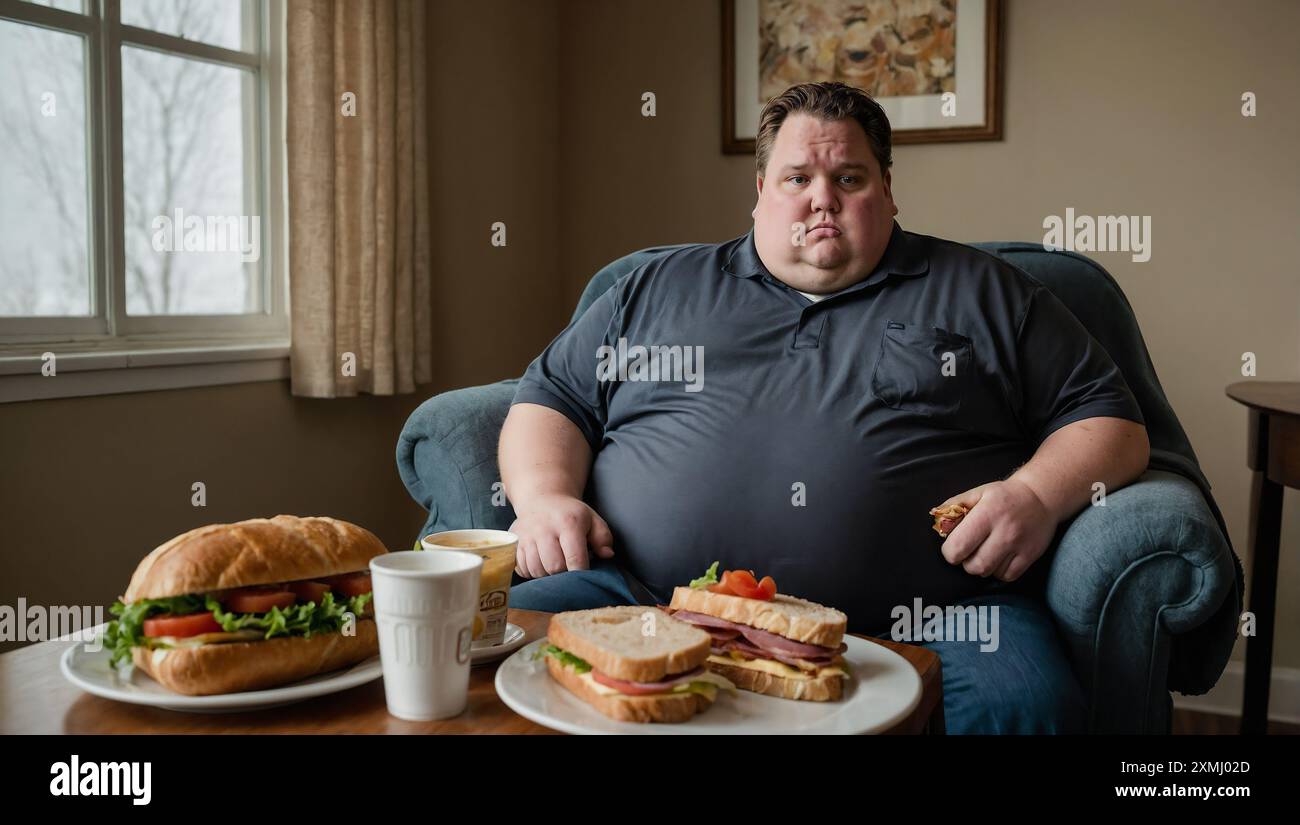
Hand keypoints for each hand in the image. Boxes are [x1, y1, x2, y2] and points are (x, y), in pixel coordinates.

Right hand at [509, 493, 614, 578]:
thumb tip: (607, 555)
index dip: (581, 571)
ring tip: (554, 565)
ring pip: (536, 570)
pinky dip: (531, 572)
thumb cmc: (571, 514)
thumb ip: (603, 538)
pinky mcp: (514, 542)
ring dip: (546, 574)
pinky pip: (521, 568)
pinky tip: (540, 563)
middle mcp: (544, 529)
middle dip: (563, 574)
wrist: (542, 498)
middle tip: (568, 568)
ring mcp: (526, 535)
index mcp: (568, 523)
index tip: (584, 573)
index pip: (575, 557)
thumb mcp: (592, 520)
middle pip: (553, 567)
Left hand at [930, 478, 1056, 581]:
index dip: (950, 551)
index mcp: (987, 514)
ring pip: (989, 573)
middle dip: (965, 562)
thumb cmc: (1004, 496)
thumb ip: (954, 505)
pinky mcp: (1030, 556)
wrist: (1041, 497)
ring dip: (982, 567)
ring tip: (985, 551)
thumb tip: (935, 517)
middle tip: (969, 551)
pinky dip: (999, 572)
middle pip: (974, 566)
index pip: (958, 546)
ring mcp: (1019, 546)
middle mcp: (1004, 532)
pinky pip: (1007, 577)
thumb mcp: (978, 492)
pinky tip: (999, 558)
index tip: (953, 545)